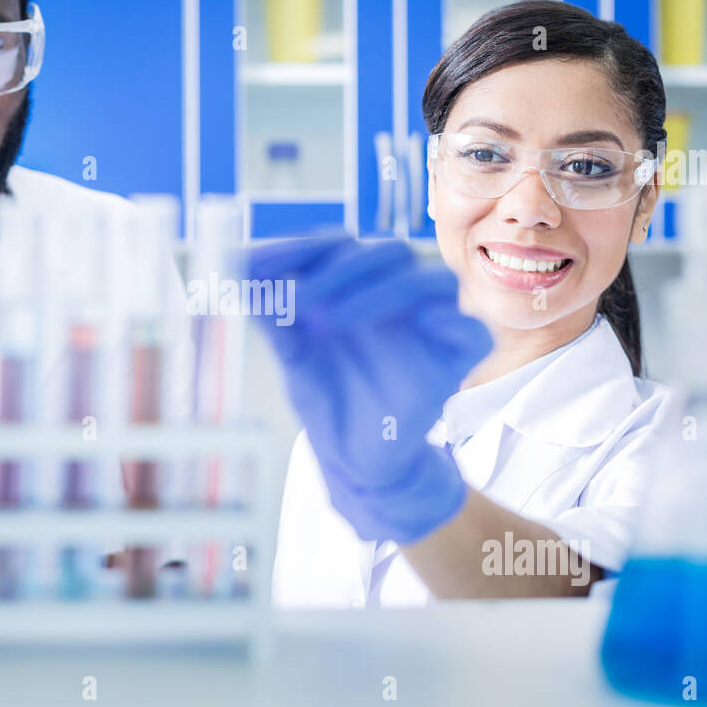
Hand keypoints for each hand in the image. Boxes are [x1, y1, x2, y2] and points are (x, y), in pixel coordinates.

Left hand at [248, 234, 491, 542]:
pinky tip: (420, 320)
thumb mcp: (292, 355)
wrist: (354, 460)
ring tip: (326, 320)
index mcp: (360, 284)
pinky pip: (470, 330)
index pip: (340, 245)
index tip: (256, 265)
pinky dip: (450, 318)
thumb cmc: (328, 398)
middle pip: (386, 253)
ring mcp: (432, 323)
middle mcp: (399, 295)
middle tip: (296, 301)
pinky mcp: (456, 360)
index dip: (300, 248)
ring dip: (376, 291)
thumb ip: (274, 313)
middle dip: (337, 269)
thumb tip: (236, 267)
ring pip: (427, 280)